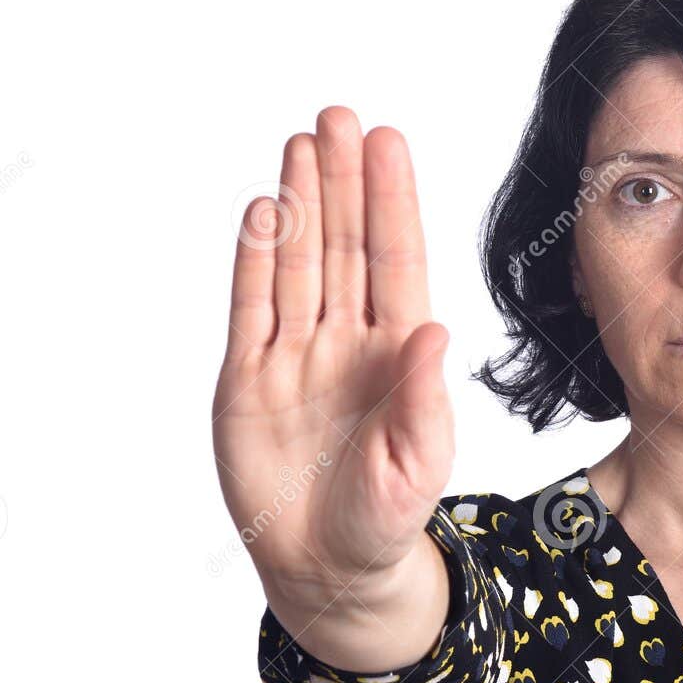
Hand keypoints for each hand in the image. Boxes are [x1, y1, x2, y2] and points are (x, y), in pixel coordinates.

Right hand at [211, 106, 453, 607]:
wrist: (329, 566)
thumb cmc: (388, 515)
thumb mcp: (420, 460)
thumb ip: (423, 396)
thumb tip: (433, 330)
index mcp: (399, 352)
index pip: (395, 259)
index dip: (391, 200)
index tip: (388, 142)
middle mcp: (348, 340)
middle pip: (344, 244)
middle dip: (343, 181)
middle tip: (339, 115)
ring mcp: (296, 355)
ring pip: (298, 262)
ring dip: (300, 203)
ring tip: (302, 142)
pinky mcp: (248, 380)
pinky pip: (251, 308)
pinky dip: (254, 260)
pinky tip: (261, 210)